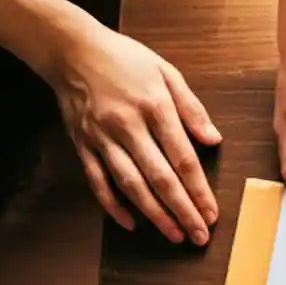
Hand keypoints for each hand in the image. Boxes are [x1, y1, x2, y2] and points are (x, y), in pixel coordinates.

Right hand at [50, 24, 220, 244]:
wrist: (71, 48)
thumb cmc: (124, 59)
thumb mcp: (166, 72)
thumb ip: (192, 108)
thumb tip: (213, 140)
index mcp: (155, 106)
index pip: (182, 157)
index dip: (199, 189)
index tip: (211, 213)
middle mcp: (128, 125)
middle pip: (160, 177)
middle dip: (182, 210)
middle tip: (198, 236)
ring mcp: (102, 137)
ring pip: (131, 184)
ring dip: (154, 214)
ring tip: (174, 235)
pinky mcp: (82, 144)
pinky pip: (98, 181)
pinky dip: (113, 205)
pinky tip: (130, 223)